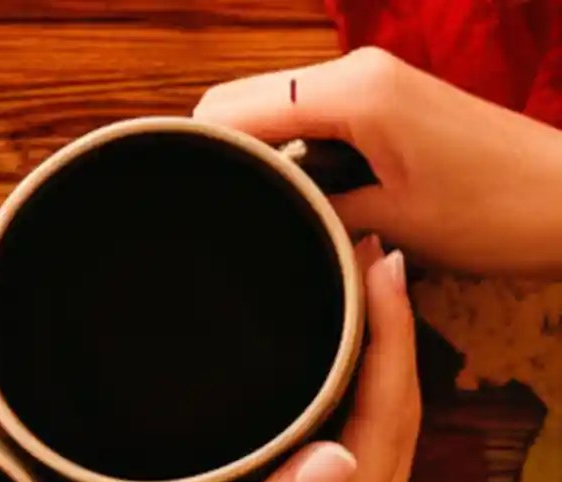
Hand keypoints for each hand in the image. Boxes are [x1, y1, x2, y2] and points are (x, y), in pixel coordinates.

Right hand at [126, 239, 420, 481]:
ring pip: (389, 434)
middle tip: (369, 257)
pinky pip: (367, 458)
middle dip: (394, 330)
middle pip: (401, 416)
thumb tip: (333, 450)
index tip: (379, 267)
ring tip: (360, 298)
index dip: (389, 336)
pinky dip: (363, 402)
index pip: (387, 417)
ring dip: (382, 362)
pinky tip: (338, 380)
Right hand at [194, 47, 561, 274]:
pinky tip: (295, 192)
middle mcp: (355, 71)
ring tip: (253, 208)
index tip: (176, 199)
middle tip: (210, 212)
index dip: (196, 152)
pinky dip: (289, 146)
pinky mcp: (386, 96)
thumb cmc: (495, 213)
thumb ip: (308, 206)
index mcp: (352, 94)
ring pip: (272, 105)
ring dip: (255, 149)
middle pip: (242, 99)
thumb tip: (256, 210)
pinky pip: (308, 113)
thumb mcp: (388, 221)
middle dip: (218, 149)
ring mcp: (371, 78)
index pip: (230, 109)